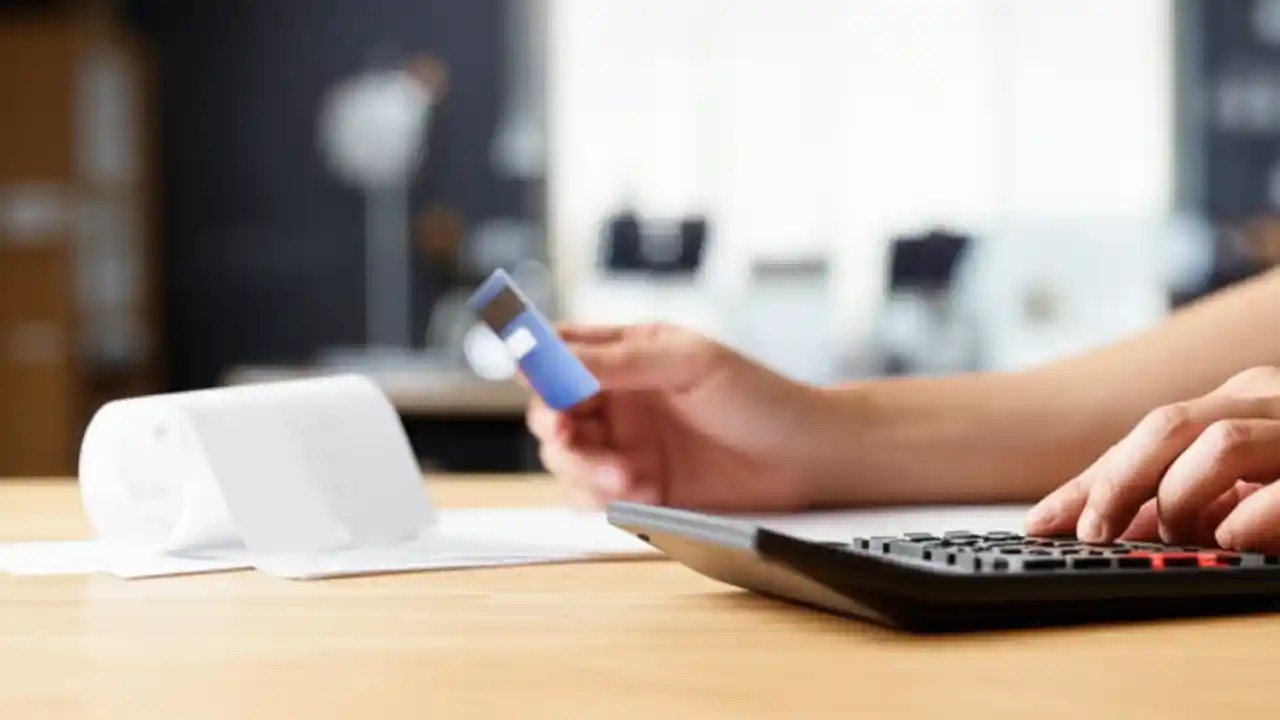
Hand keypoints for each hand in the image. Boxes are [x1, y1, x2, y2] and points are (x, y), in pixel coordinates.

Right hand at [526, 323, 823, 510]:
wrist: (807, 457)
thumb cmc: (759, 396)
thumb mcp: (688, 362)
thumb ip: (619, 359)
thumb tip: (552, 354)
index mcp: (626, 354)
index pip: (558, 352)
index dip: (535, 362)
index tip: (529, 374)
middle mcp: (618, 399)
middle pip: (550, 409)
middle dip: (554, 423)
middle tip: (567, 432)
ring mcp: (625, 444)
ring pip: (565, 456)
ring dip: (581, 466)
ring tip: (624, 474)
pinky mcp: (638, 488)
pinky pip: (589, 494)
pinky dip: (598, 494)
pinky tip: (634, 488)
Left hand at [1026, 366, 1279, 551]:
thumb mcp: (1235, 495)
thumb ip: (1175, 503)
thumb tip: (1097, 530)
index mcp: (1236, 404)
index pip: (1144, 438)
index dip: (1089, 483)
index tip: (1040, 522)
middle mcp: (1266, 403)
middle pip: (1167, 426)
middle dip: (1116, 484)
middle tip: (1090, 535)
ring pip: (1220, 441)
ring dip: (1181, 496)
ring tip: (1174, 536)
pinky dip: (1247, 517)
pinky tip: (1229, 540)